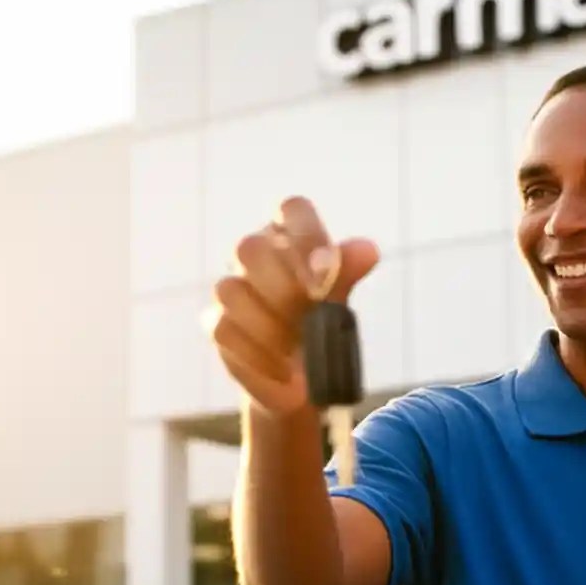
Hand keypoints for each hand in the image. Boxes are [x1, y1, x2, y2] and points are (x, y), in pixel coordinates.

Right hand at [205, 197, 379, 415]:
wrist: (304, 375)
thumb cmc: (323, 319)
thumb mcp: (339, 294)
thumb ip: (348, 270)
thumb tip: (368, 250)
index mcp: (290, 234)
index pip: (291, 209)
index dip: (307, 233)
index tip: (327, 267)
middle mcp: (254, 253)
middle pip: (249, 247)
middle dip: (283, 284)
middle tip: (311, 311)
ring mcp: (231, 287)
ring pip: (231, 290)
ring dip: (269, 324)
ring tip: (299, 348)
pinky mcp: (217, 323)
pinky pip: (225, 330)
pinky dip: (258, 354)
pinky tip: (283, 371)